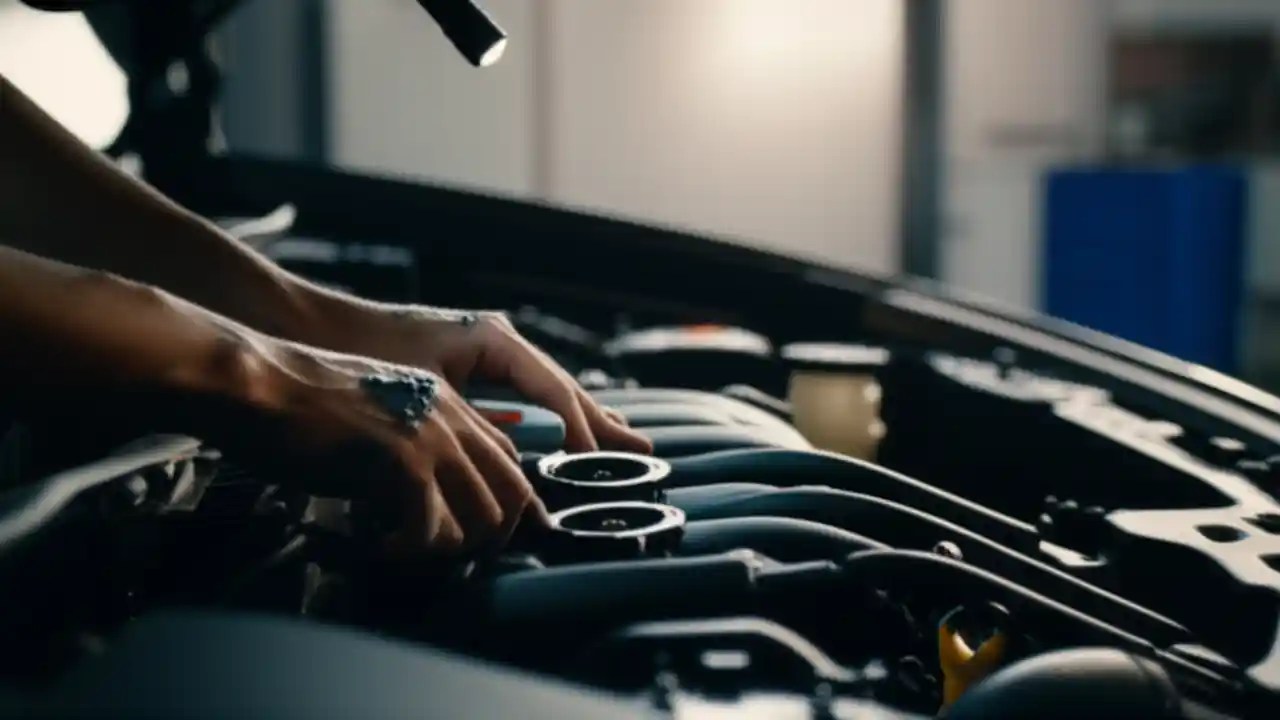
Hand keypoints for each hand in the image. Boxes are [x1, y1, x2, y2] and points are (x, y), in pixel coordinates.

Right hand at [214, 338, 541, 557]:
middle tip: (444, 557)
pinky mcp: (402, 464)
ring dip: (447, 549)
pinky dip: (408, 552)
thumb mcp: (377, 417)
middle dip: (487, 539)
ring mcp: (431, 439)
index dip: (509, 505)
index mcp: (448, 403)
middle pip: (511, 495)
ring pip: (481, 518)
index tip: (487, 538)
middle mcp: (451, 417)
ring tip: (406, 551)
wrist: (258, 386)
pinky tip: (377, 548)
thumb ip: (414, 447)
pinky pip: (431, 530)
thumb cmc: (299, 405)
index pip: (509, 460)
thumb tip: (430, 499)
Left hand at [347, 307, 651, 453]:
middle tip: (644, 449)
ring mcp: (484, 351)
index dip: (581, 430)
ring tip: (619, 440)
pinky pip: (524, 394)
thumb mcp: (427, 397)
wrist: (316, 328)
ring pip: (547, 390)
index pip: (555, 391)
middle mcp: (496, 341)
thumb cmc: (366, 354)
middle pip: (562, 387)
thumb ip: (473, 427)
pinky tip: (559, 431)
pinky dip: (549, 416)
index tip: (598, 463)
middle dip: (601, 421)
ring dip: (581, 418)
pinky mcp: (466, 364)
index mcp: (494, 341)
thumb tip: (511, 462)